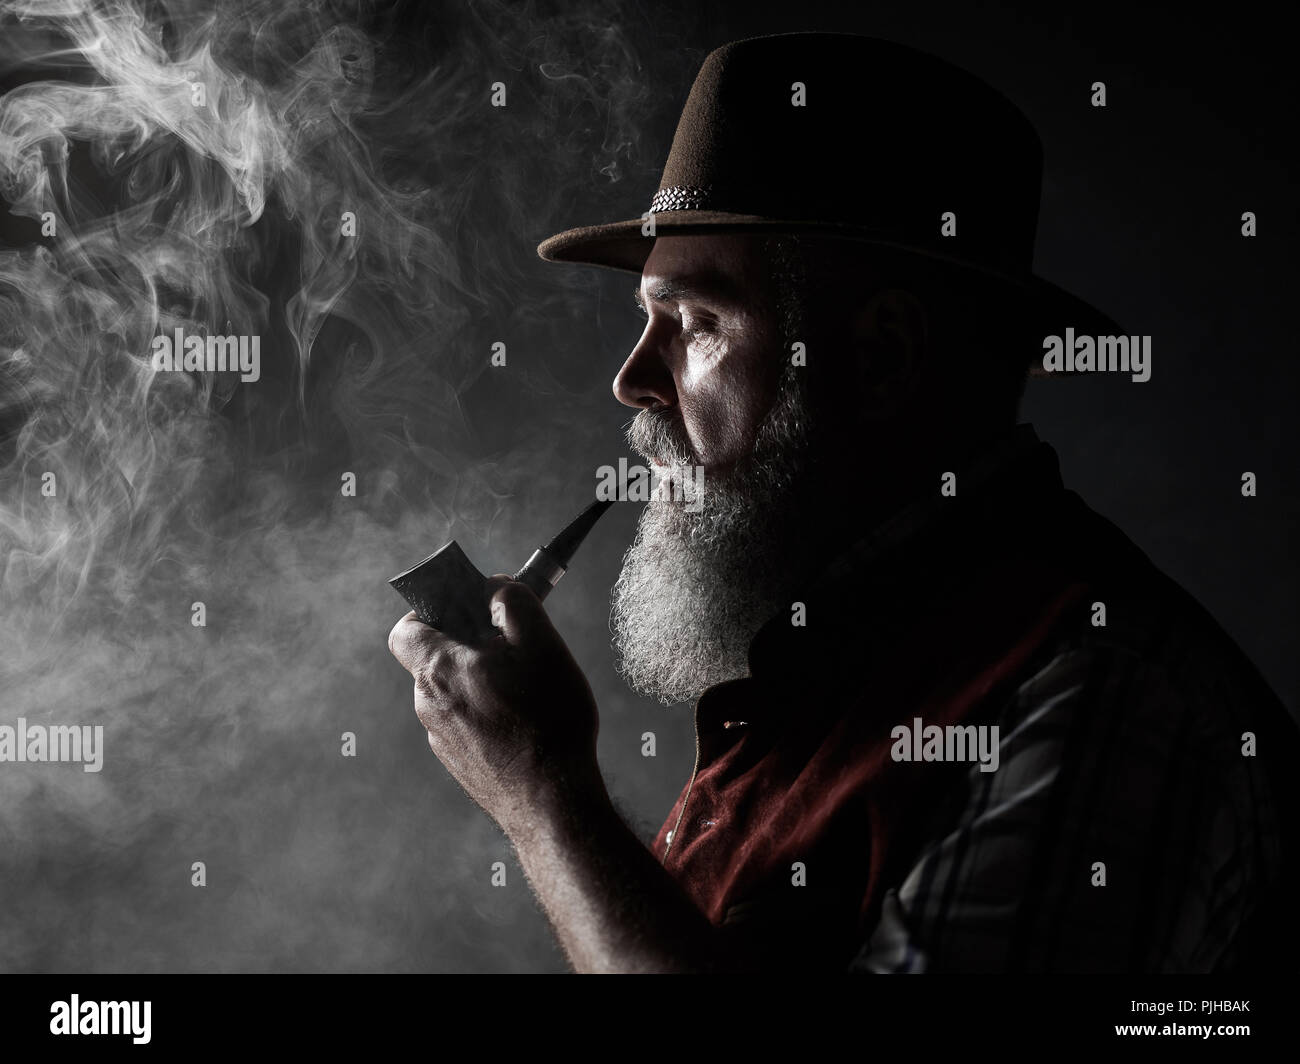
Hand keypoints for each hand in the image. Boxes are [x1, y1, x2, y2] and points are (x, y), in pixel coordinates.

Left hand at [387, 575, 600, 837]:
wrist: (551, 803)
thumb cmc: (548, 720)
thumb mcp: (541, 644)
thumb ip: (513, 602)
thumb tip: (493, 586)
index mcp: (438, 669)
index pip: (406, 628)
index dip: (432, 610)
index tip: (468, 609)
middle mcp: (428, 704)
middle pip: (434, 657)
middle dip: (469, 643)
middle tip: (513, 647)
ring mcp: (441, 738)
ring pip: (453, 691)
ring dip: (481, 680)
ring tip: (528, 690)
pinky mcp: (459, 763)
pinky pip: (465, 722)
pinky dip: (488, 713)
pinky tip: (525, 723)